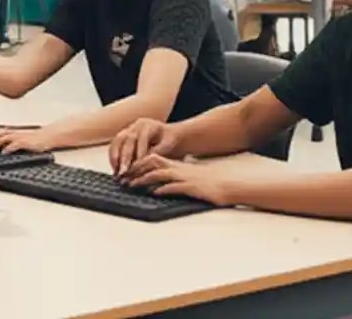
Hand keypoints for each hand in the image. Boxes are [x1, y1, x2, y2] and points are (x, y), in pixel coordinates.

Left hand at [0, 126, 53, 153]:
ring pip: (2, 137)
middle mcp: (10, 133)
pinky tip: (3, 152)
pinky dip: (8, 148)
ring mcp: (18, 137)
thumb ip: (3, 142)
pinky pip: (15, 144)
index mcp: (7, 132)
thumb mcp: (14, 140)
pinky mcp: (25, 142)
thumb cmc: (31, 140)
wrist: (47, 137)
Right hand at [109, 118, 180, 175]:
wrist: (168, 136)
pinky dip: (113, 157)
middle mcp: (136, 125)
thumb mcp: (169, 145)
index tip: (138, 165)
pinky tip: (115, 169)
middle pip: (128, 139)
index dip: (139, 152)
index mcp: (149, 125)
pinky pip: (114, 145)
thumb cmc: (170, 141)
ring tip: (117, 172)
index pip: (142, 138)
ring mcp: (128, 129)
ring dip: (115, 157)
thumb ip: (158, 151)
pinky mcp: (122, 137)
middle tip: (124, 172)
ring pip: (117, 141)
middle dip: (125, 157)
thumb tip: (144, 160)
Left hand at [119, 153, 235, 206]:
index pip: (153, 158)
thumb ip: (174, 178)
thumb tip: (158, 184)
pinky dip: (163, 189)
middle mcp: (179, 169)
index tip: (125, 170)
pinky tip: (154, 193)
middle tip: (122, 178)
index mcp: (177, 165)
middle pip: (152, 163)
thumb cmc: (209, 184)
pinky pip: (174, 187)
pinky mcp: (192, 188)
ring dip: (143, 180)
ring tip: (131, 186)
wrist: (229, 185)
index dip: (137, 163)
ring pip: (160, 174)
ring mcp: (185, 178)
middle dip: (135, 170)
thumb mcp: (189, 177)